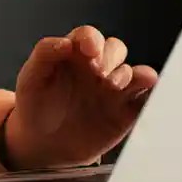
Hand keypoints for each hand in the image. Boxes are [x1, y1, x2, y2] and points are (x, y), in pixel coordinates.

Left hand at [4, 26, 158, 169]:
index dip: (92, 39)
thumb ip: (44, 54)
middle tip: (99, 73)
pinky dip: (150, 93)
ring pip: (133, 71)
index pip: (89, 36)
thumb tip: (63, 42)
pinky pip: (145, 97)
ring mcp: (114, 88)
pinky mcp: (127, 110)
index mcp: (75, 53)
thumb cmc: (36, 107)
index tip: (89, 50)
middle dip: (110, 58)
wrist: (45, 145)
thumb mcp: (31, 79)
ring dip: (130, 75)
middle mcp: (98, 67)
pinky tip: (147, 93)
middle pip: (115, 49)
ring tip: (115, 86)